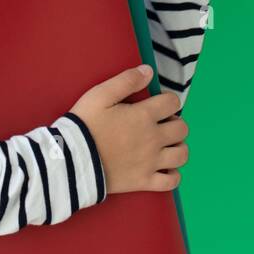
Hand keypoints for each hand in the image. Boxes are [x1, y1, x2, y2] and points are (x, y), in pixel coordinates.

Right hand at [68, 64, 188, 194]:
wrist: (72, 159)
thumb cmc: (85, 125)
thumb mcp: (100, 95)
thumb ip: (126, 80)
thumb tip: (148, 71)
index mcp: (144, 116)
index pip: (173, 103)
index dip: (168, 100)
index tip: (157, 103)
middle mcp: (153, 139)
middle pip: (182, 129)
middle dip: (174, 122)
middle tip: (161, 124)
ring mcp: (151, 162)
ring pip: (182, 155)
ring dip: (177, 147)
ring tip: (165, 145)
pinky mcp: (144, 181)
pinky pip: (171, 182)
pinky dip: (173, 176)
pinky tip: (164, 169)